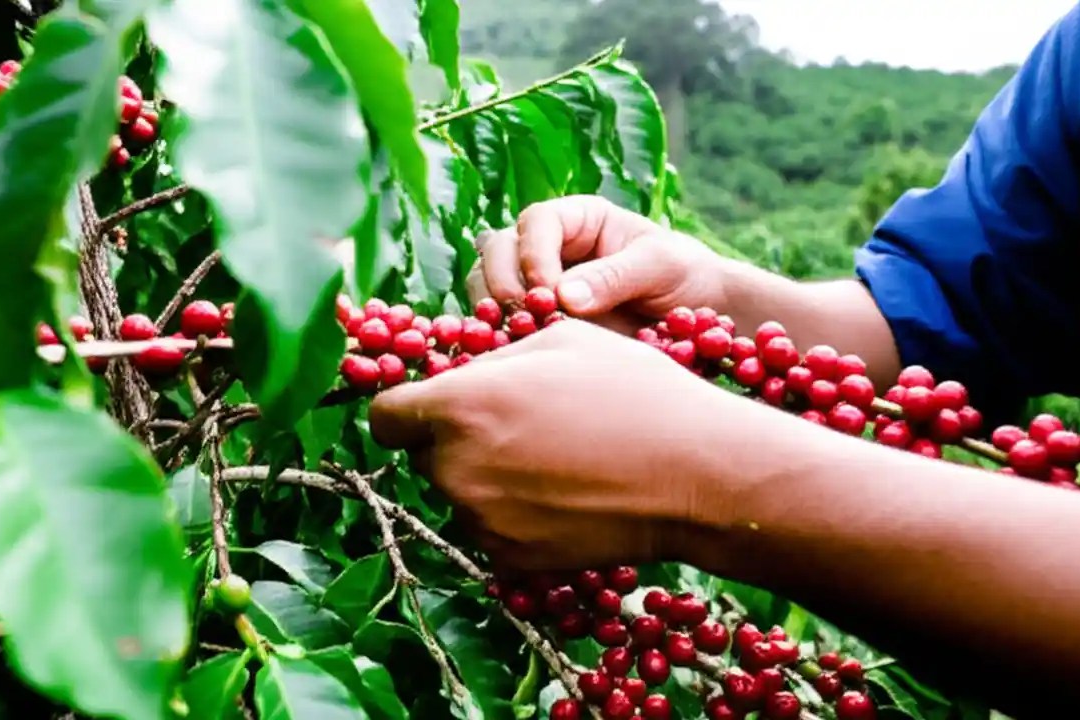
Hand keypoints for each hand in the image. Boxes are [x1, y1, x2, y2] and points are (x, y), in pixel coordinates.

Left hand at [367, 319, 718, 571]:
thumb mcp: (558, 341)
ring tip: (549, 460)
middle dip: (450, 442)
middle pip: (421, 457)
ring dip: (483, 479)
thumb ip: (491, 360)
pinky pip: (489, 530)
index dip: (405, 410)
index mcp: (460, 406)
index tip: (430, 409)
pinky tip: (561, 494)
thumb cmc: (633, 391)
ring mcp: (482, 519)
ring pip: (457, 494)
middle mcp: (457, 467)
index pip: (384, 417)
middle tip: (511, 429)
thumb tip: (459, 375)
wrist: (695, 472)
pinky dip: (511, 516)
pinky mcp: (509, 557)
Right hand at [469, 195, 726, 334]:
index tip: (549, 292)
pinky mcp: (534, 322)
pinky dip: (500, 338)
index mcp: (578, 219)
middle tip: (525, 318)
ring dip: (494, 312)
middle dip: (502, 283)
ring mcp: (535, 285)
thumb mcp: (660, 267)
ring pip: (487, 286)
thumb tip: (565, 297)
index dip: (534, 253)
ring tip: (522, 339)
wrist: (698, 317)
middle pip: (497, 250)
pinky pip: (498, 324)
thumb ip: (614, 277)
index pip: (536, 222)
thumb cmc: (684, 276)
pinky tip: (517, 356)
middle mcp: (548, 247)